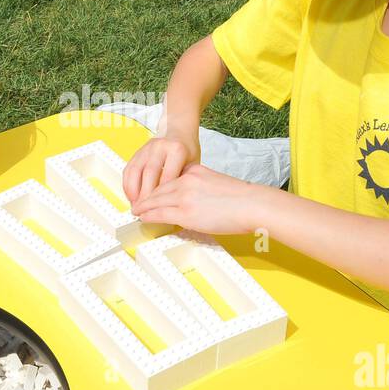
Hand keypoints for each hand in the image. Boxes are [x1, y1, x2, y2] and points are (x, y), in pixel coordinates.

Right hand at [123, 123, 200, 204]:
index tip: (160, 210)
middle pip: (150, 174)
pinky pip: (129, 169)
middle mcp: (160, 147)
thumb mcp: (193, 164)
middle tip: (144, 212)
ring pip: (136, 171)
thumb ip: (183, 180)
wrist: (179, 130)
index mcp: (177, 150)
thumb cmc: (187, 150)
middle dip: (145, 196)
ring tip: (135, 206)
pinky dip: (128, 184)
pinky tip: (131, 196)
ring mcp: (147, 148)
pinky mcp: (138, 151)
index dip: (162, 195)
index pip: (167, 176)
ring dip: (133, 191)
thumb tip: (174, 202)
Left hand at [129, 164, 265, 235]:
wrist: (252, 204)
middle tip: (138, 203)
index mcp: (196, 171)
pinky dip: (148, 216)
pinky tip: (142, 218)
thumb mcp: (218, 184)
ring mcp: (184, 196)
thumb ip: (203, 188)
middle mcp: (186, 180)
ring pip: (156, 200)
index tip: (152, 193)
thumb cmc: (243, 199)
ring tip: (136, 211)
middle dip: (147, 197)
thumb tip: (197, 201)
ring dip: (143, 207)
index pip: (170, 179)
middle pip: (159, 189)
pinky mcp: (185, 212)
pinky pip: (159, 213)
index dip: (158, 188)